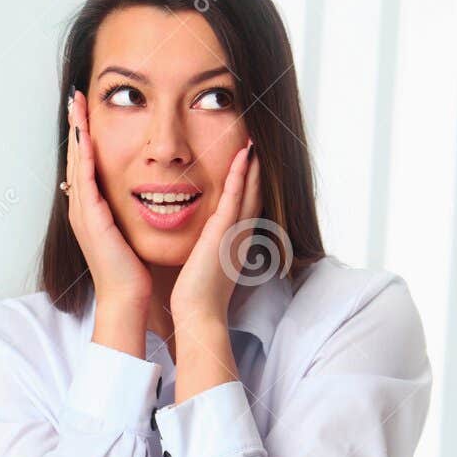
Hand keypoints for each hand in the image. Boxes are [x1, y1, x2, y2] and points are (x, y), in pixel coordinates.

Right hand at [67, 89, 151, 311]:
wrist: (126, 297)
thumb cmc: (132, 270)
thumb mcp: (128, 232)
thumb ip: (127, 212)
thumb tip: (142, 194)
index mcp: (91, 210)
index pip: (85, 164)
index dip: (84, 136)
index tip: (86, 110)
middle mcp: (81, 209)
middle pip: (75, 157)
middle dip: (75, 125)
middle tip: (75, 96)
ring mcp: (83, 213)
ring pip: (76, 162)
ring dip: (76, 132)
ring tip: (76, 104)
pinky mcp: (91, 219)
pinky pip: (85, 179)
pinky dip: (85, 155)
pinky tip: (87, 135)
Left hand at [169, 140, 260, 325]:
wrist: (198, 313)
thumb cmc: (197, 296)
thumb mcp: (204, 266)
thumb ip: (206, 251)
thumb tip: (199, 245)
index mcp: (235, 243)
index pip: (245, 207)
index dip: (250, 186)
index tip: (250, 165)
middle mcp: (240, 235)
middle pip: (253, 195)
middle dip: (256, 172)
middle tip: (259, 147)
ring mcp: (235, 232)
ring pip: (249, 191)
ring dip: (253, 166)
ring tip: (254, 143)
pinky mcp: (225, 232)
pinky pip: (235, 196)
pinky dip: (240, 175)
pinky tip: (244, 155)